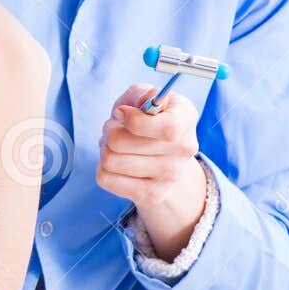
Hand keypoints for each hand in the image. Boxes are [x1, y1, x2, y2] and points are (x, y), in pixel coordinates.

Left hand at [97, 84, 208, 261]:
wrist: (163, 156)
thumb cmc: (147, 119)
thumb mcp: (143, 97)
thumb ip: (140, 95)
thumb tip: (136, 107)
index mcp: (186, 118)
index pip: (167, 128)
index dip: (134, 120)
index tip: (121, 113)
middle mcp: (185, 149)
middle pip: (120, 142)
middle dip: (109, 130)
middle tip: (116, 129)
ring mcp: (171, 176)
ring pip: (110, 160)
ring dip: (105, 149)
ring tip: (117, 146)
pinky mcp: (152, 194)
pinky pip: (106, 179)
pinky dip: (103, 168)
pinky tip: (119, 163)